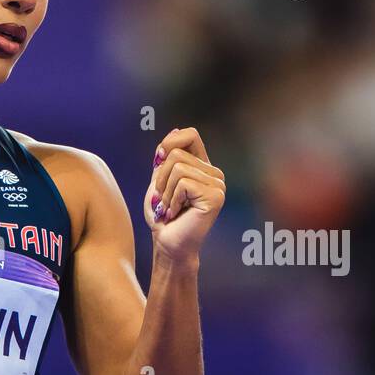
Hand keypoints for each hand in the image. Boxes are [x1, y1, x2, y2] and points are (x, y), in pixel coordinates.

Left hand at [143, 127, 224, 262]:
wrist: (167, 244)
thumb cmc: (162, 217)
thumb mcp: (159, 182)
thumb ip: (166, 160)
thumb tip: (175, 130)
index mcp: (202, 167)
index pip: (190, 134)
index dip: (169, 143)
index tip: (157, 162)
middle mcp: (214, 173)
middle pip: (176, 153)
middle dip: (160, 179)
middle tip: (163, 201)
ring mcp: (217, 184)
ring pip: (178, 168)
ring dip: (164, 192)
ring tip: (169, 209)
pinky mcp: (215, 196)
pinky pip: (183, 183)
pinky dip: (171, 199)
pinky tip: (175, 214)